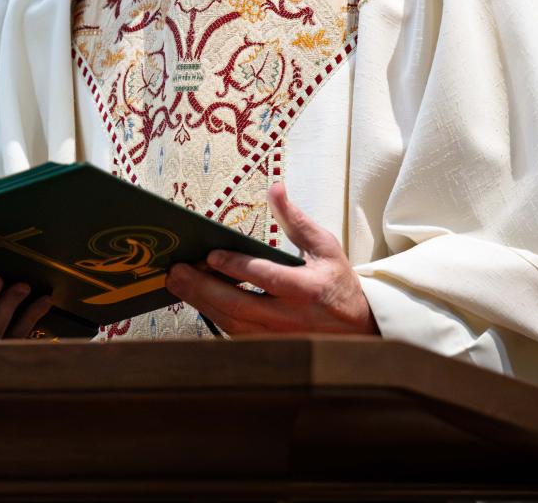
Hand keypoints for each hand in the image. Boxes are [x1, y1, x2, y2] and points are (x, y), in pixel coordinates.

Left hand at [165, 182, 378, 336]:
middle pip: (239, 305)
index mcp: (307, 289)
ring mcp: (279, 338)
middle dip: (203, 288)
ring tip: (178, 283)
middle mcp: (290, 317)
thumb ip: (296, 219)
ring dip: (201, 303)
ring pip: (232, 323)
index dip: (236, 267)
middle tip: (177, 272)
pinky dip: (213, 317)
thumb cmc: (337, 283)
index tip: (211, 255)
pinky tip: (196, 299)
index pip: (266, 277)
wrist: (360, 328)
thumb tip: (275, 187)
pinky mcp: (270, 349)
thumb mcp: (324, 246)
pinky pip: (235, 334)